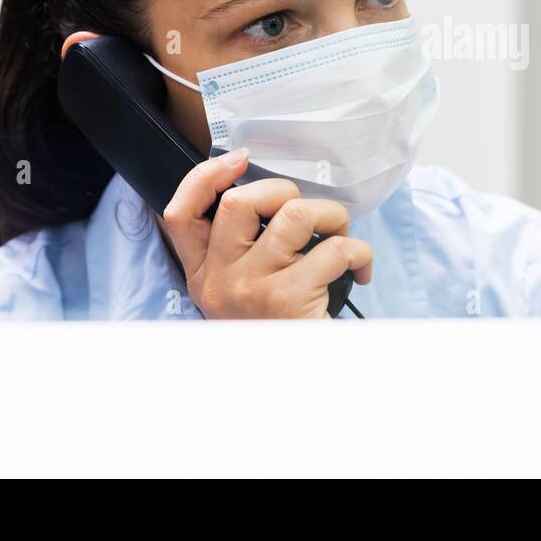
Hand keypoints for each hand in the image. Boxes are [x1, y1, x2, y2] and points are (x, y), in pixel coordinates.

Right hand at [161, 148, 372, 317]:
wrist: (292, 380)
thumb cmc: (276, 327)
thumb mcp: (238, 292)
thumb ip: (236, 249)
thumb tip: (260, 189)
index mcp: (203, 275)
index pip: (180, 214)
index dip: (205, 177)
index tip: (239, 159)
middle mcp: (220, 281)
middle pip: (241, 202)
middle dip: (286, 191)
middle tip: (308, 215)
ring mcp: (253, 289)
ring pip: (295, 214)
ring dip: (331, 215)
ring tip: (339, 235)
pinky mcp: (290, 299)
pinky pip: (335, 248)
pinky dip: (360, 251)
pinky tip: (360, 269)